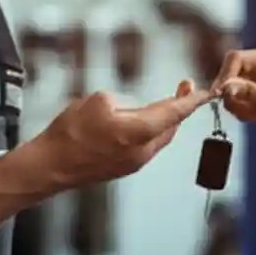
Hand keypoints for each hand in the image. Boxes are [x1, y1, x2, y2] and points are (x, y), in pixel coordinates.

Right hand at [30, 80, 210, 191]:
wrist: (49, 165)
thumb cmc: (71, 132)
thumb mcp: (99, 101)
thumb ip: (126, 102)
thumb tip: (133, 110)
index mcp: (141, 132)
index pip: (176, 113)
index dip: (192, 101)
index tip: (206, 92)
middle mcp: (144, 152)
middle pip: (171, 126)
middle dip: (179, 106)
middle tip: (184, 87)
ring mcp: (135, 163)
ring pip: (160, 137)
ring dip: (165, 119)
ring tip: (166, 100)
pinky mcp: (124, 168)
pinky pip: (147, 146)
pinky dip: (152, 130)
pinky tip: (144, 120)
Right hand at [211, 48, 255, 157]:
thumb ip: (250, 92)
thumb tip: (226, 88)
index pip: (235, 58)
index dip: (225, 75)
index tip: (221, 95)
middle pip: (227, 75)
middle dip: (232, 96)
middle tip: (242, 112)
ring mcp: (252, 81)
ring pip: (228, 91)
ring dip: (238, 106)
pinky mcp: (250, 96)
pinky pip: (234, 103)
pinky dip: (242, 112)